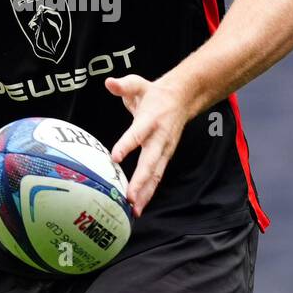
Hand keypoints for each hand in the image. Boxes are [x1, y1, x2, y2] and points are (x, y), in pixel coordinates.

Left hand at [105, 74, 192, 217]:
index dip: (126, 145)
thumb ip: (123, 85)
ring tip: (135, 210)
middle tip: (129, 197)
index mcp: (150, 119)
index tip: (114, 157)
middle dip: (140, 181)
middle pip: (150, 162)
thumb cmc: (154, 93)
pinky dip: (149, 193)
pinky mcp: (165, 157)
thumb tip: (109, 82)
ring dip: (146, 193)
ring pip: (155, 174)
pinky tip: (139, 207)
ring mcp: (164, 149)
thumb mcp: (138, 84)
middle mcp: (159, 137)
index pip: (137, 133)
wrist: (183, 98)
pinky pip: (157, 177)